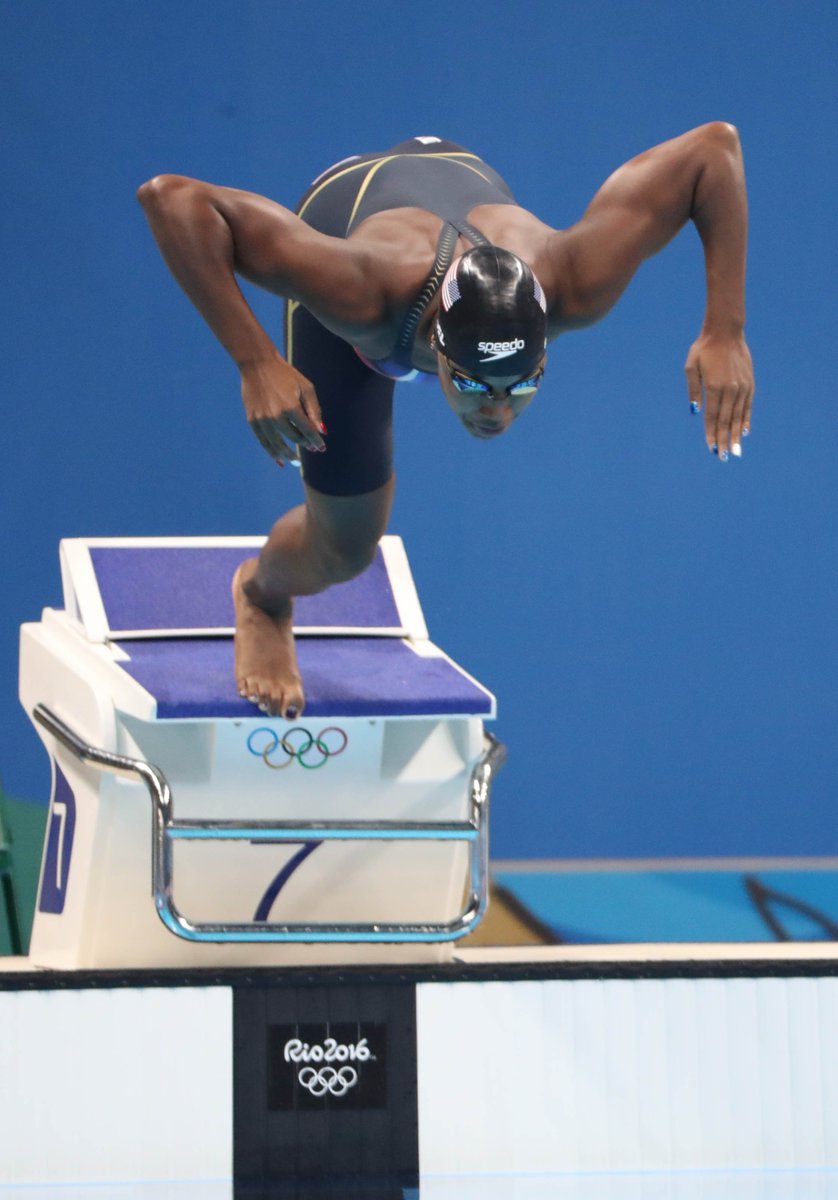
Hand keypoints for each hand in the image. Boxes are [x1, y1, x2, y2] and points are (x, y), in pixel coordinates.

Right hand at [240, 355, 325, 465]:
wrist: (258, 364)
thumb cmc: (286, 374)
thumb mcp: (305, 387)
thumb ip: (314, 410)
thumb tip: (322, 431)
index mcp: (290, 407)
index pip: (307, 430)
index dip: (316, 440)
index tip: (322, 447)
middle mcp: (275, 415)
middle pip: (294, 438)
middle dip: (304, 444)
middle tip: (311, 448)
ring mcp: (262, 419)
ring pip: (277, 444)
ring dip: (288, 454)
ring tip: (296, 461)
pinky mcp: (252, 420)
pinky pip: (263, 441)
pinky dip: (271, 452)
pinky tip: (279, 460)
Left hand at [684, 331, 753, 458]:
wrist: (726, 332)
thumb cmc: (704, 349)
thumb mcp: (691, 366)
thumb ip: (693, 390)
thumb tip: (695, 411)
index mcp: (714, 386)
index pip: (712, 417)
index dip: (711, 435)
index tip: (711, 449)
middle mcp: (730, 389)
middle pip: (726, 421)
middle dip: (724, 441)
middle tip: (724, 457)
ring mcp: (742, 387)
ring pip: (738, 416)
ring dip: (736, 435)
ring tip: (736, 451)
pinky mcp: (750, 384)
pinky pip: (747, 406)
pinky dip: (746, 420)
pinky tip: (744, 432)